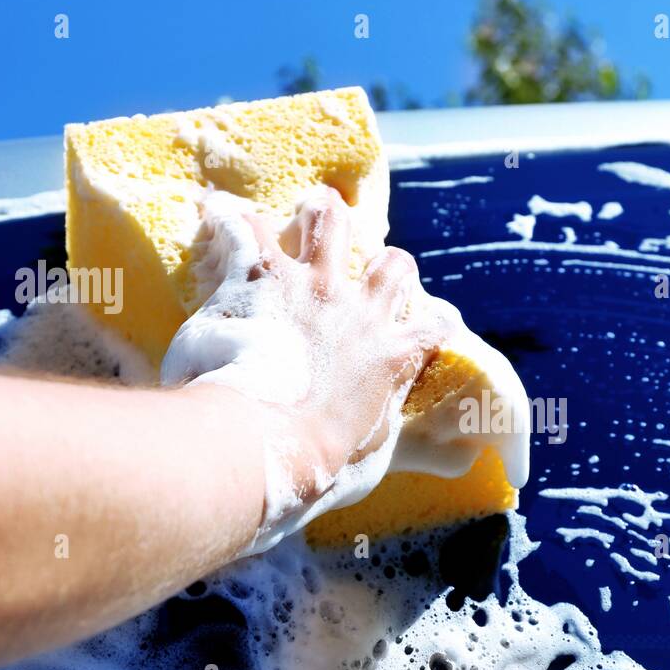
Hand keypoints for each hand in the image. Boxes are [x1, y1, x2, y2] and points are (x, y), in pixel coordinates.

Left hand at [161, 186, 452, 553]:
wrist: (271, 441)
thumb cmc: (321, 462)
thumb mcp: (374, 455)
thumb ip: (399, 438)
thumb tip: (453, 463)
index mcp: (392, 353)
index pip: (433, 326)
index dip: (435, 323)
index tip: (432, 324)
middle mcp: (361, 311)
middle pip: (392, 265)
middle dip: (384, 262)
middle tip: (368, 265)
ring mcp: (314, 288)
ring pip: (331, 223)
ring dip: (324, 214)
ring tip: (316, 206)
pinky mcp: (264, 278)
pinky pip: (247, 229)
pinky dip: (230, 218)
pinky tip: (216, 208)